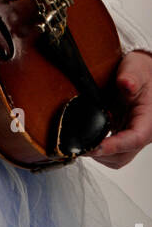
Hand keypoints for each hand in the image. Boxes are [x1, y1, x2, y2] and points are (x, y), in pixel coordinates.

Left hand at [85, 50, 151, 168]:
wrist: (143, 73)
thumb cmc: (142, 72)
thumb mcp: (136, 69)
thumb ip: (131, 77)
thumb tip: (126, 84)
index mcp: (148, 120)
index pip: (134, 139)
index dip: (114, 146)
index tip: (95, 147)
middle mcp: (144, 132)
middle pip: (124, 154)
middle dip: (103, 154)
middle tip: (81, 147)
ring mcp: (134, 135)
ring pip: (119, 157)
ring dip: (101, 154)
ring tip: (85, 142)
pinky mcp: (125, 134)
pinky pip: (115, 150)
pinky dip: (102, 149)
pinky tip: (91, 137)